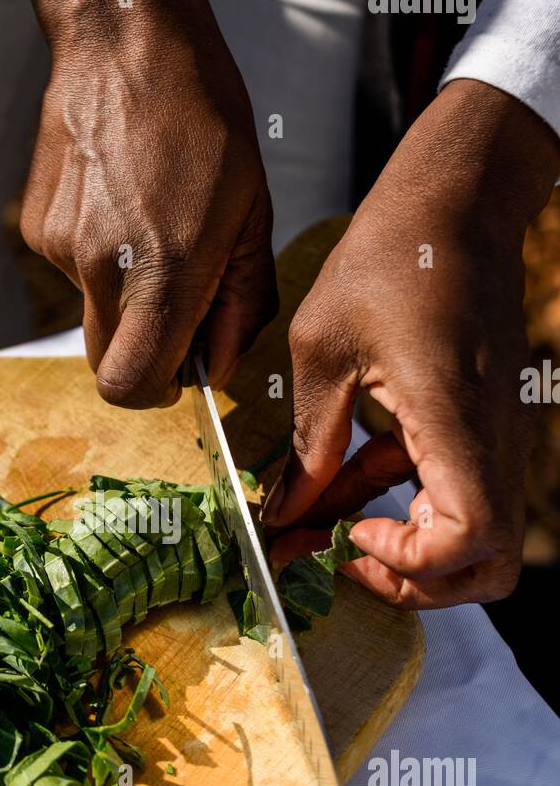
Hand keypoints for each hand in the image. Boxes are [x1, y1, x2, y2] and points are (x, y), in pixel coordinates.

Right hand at [18, 0, 277, 408]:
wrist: (123, 37)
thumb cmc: (204, 117)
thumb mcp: (251, 210)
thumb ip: (239, 301)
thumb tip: (218, 368)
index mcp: (164, 269)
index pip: (132, 386)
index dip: (157, 392)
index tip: (179, 370)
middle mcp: (102, 268)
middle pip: (106, 364)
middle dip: (140, 351)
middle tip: (176, 300)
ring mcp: (60, 249)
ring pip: (92, 313)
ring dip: (123, 294)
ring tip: (152, 222)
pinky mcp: (35, 228)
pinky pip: (71, 273)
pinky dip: (99, 257)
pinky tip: (120, 201)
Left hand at [263, 80, 559, 607]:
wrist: (457, 202)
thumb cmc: (392, 257)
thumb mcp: (322, 350)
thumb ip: (309, 442)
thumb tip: (283, 511)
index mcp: (456, 421)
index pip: (470, 540)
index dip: (411, 564)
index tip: (352, 533)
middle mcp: (495, 441)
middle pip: (490, 565)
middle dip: (418, 582)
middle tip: (351, 555)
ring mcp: (501, 437)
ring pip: (480, 537)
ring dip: (410, 545)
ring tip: (340, 514)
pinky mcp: (491, 428)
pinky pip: (464, 493)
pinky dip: (413, 502)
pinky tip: (356, 471)